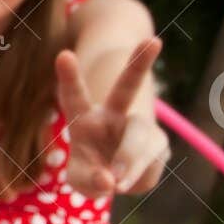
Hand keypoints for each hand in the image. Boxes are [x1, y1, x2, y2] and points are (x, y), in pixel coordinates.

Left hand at [56, 36, 167, 196]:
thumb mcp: (80, 180)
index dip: (69, 77)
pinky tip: (130, 180)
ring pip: (140, 136)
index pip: (75, 96)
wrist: (119, 177)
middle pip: (128, 89)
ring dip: (129, 160)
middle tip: (154, 40)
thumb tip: (111, 180)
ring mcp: (140, 127)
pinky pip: (150, 164)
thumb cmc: (91, 171)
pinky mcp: (159, 143)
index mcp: (85, 118)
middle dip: (140, 64)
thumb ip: (89, 181)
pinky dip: (137, 180)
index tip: (63, 55)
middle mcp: (114, 115)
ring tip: (117, 182)